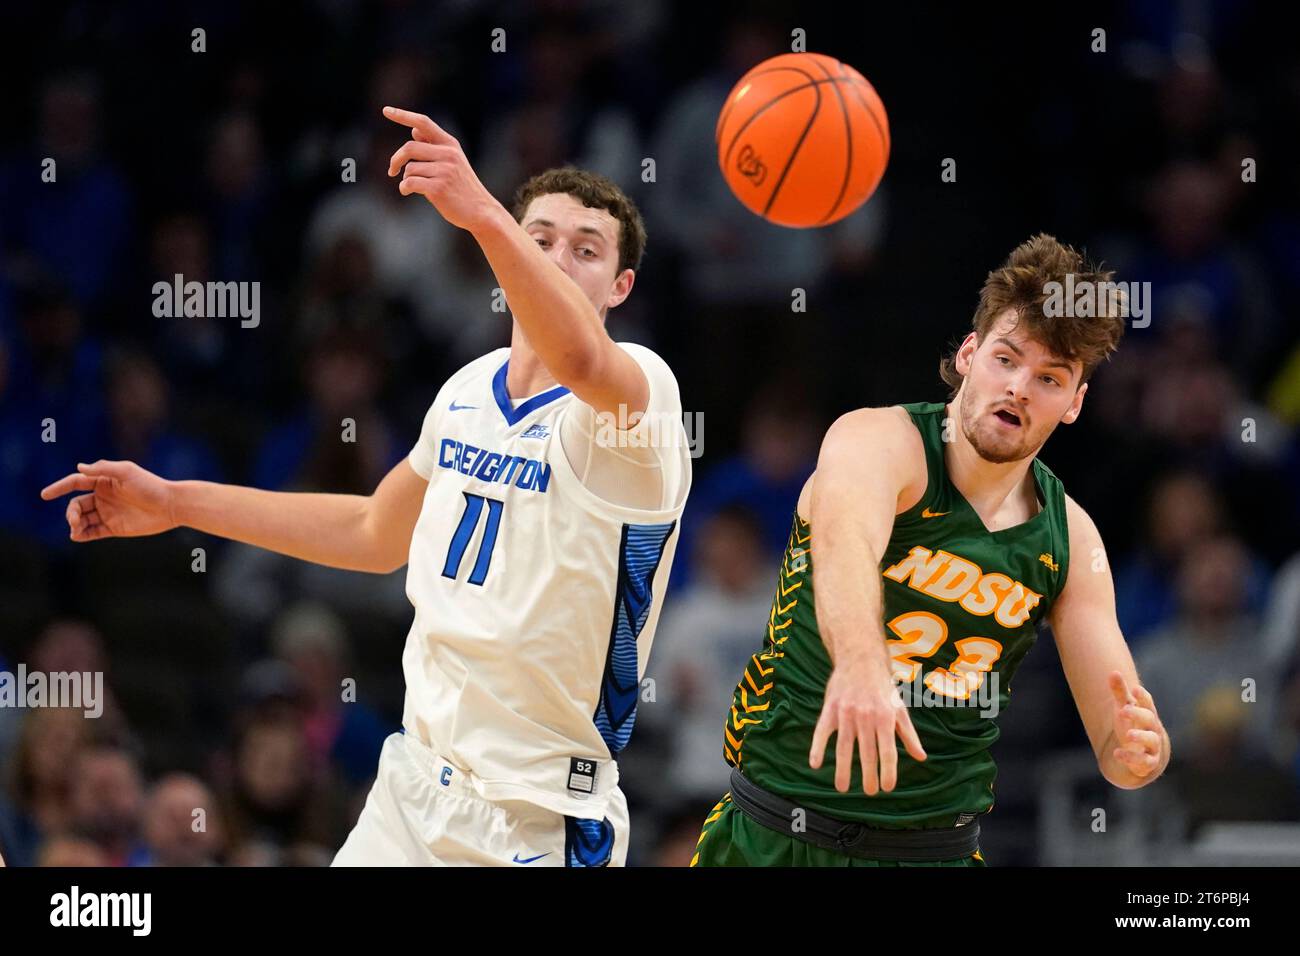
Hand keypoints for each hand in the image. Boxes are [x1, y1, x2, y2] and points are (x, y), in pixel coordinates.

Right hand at [40, 460, 177, 540]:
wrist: (171, 506)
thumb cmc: (150, 485)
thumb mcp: (127, 472)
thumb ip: (103, 469)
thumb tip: (79, 467)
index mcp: (104, 481)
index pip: (76, 482)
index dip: (59, 487)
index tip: (45, 494)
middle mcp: (103, 497)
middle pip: (76, 504)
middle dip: (70, 513)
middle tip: (74, 520)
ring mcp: (108, 513)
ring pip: (82, 519)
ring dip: (74, 524)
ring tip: (76, 529)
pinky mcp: (114, 528)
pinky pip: (93, 532)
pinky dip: (82, 534)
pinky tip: (78, 535)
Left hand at [383, 106, 502, 232]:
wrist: (480, 211)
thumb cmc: (462, 187)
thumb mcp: (452, 161)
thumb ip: (433, 146)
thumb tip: (413, 130)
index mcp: (450, 144)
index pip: (423, 123)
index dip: (403, 115)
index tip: (385, 110)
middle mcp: (448, 154)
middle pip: (409, 148)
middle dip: (396, 160)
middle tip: (392, 171)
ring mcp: (445, 171)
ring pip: (409, 169)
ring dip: (405, 179)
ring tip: (415, 187)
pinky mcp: (439, 188)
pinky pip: (409, 183)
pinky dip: (404, 188)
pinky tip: (408, 192)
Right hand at [809, 650, 926, 793]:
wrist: (860, 660)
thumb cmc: (882, 687)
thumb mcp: (899, 709)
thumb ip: (909, 735)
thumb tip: (921, 757)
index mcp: (885, 718)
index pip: (888, 752)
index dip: (888, 772)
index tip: (887, 788)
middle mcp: (866, 717)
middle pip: (867, 754)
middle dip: (868, 776)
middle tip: (870, 792)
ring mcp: (846, 713)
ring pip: (844, 748)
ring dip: (843, 770)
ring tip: (842, 789)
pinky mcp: (829, 709)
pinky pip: (822, 732)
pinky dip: (817, 748)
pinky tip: (815, 764)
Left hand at [1108, 671, 1164, 778]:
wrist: (1141, 752)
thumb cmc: (1132, 724)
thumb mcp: (1124, 707)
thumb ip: (1120, 692)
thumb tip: (1113, 671)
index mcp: (1147, 713)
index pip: (1148, 703)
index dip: (1143, 697)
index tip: (1136, 689)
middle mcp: (1153, 728)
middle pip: (1149, 718)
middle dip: (1138, 714)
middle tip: (1123, 710)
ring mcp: (1152, 746)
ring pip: (1151, 740)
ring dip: (1140, 737)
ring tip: (1128, 735)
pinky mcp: (1148, 762)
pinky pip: (1143, 761)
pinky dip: (1131, 757)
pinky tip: (1117, 753)